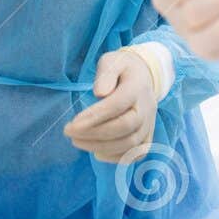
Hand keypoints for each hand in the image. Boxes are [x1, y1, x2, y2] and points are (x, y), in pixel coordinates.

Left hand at [63, 48, 159, 162]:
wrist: (143, 76)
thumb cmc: (121, 69)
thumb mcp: (111, 61)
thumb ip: (105, 74)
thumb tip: (99, 93)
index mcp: (137, 87)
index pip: (117, 105)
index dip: (94, 116)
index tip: (73, 123)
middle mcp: (146, 108)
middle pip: (124, 126)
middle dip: (94, 133)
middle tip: (69, 132)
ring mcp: (149, 124)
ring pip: (130, 143)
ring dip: (101, 147)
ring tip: (77, 142)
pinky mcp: (148, 136)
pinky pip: (137, 153)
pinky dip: (117, 157)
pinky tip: (97, 152)